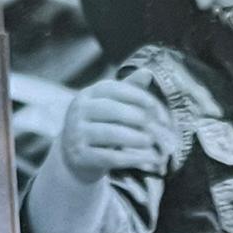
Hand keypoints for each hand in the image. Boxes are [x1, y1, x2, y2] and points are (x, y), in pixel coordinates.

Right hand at [60, 80, 174, 183]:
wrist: (74, 156)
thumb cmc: (100, 125)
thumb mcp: (112, 106)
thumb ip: (129, 90)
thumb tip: (147, 72)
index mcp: (88, 94)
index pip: (114, 89)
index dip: (136, 96)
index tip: (154, 106)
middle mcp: (79, 111)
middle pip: (112, 110)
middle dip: (138, 117)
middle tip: (157, 127)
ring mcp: (76, 134)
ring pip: (110, 134)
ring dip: (135, 138)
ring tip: (151, 141)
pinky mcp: (80, 156)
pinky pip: (109, 157)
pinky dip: (131, 158)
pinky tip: (148, 159)